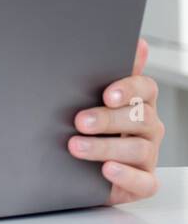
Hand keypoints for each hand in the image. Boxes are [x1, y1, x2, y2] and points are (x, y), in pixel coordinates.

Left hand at [67, 37, 165, 204]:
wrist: (77, 165)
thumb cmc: (90, 126)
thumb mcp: (92, 95)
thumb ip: (110, 71)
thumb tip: (137, 41)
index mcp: (139, 102)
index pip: (145, 89)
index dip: (129, 89)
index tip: (108, 94)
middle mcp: (148, 127)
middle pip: (140, 118)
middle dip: (108, 119)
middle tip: (80, 121)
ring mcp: (148, 156)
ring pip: (138, 149)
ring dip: (105, 147)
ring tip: (76, 146)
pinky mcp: (143, 182)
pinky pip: (144, 182)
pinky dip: (126, 175)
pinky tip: (107, 169)